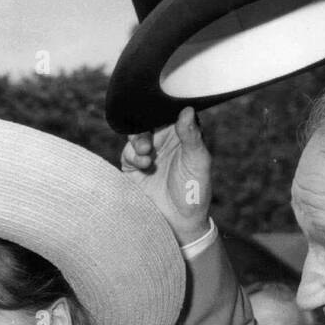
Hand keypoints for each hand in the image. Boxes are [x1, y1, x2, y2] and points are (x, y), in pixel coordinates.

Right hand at [120, 106, 211, 244]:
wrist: (178, 223)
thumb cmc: (195, 192)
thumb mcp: (197, 162)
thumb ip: (191, 136)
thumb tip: (187, 109)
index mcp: (182, 133)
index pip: (171, 111)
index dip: (165, 105)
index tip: (160, 102)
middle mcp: (164, 140)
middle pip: (149, 119)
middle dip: (146, 122)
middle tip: (150, 134)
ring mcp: (148, 152)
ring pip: (136, 133)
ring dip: (138, 138)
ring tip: (146, 151)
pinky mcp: (133, 166)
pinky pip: (127, 152)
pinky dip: (133, 154)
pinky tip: (144, 164)